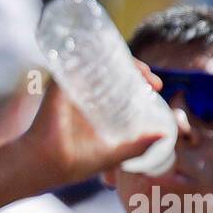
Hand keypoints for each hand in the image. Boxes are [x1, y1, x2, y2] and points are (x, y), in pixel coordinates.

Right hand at [13, 60, 166, 187]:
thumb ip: (138, 146)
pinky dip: (95, 51)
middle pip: (115, 70)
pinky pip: (79, 59)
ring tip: (142, 72)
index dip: (142, 82)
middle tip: (152, 81)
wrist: (47, 162)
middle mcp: (86, 94)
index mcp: (98, 109)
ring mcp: (74, 85)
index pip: (123, 86)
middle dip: (138, 70)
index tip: (157, 87)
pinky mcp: (62, 81)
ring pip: (101, 61)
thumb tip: (165, 136)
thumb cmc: (76, 162)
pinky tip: (116, 56)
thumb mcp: (114, 154)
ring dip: (124, 60)